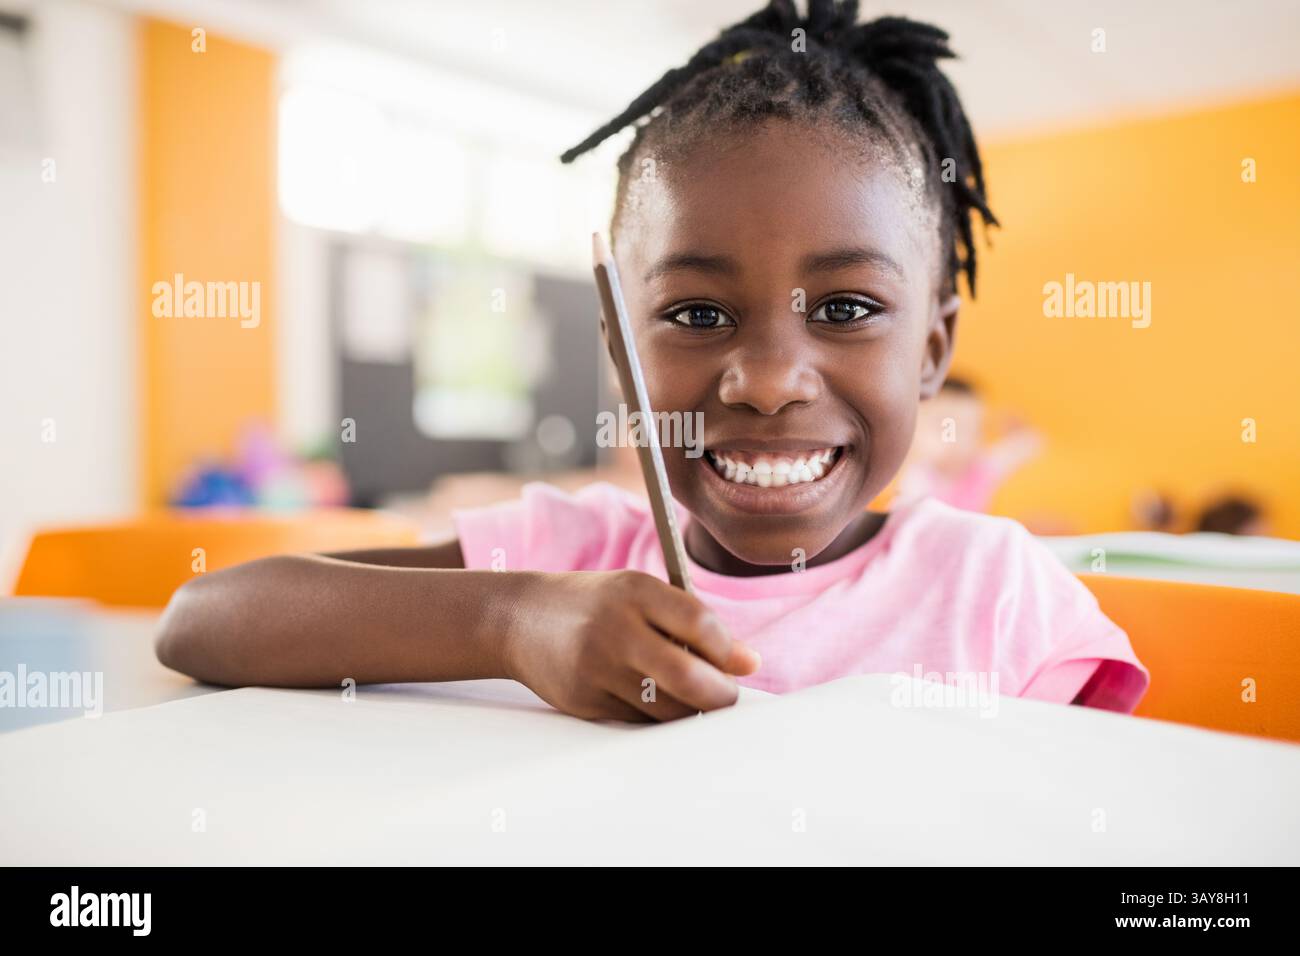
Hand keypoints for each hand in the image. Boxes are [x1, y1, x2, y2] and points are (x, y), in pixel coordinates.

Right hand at [500, 570, 760, 722]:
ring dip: (691, 710)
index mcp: (634, 590)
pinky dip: (656, 715)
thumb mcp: (639, 594)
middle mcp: (614, 628)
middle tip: (727, 695)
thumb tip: (749, 662)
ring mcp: (596, 667)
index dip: (727, 649)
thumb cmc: (595, 604)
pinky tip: (652, 698)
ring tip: (693, 696)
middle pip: (687, 675)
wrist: (520, 619)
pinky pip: (639, 720)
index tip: (741, 660)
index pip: (699, 623)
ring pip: (666, 708)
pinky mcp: (584, 700)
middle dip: (720, 694)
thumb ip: (692, 621)